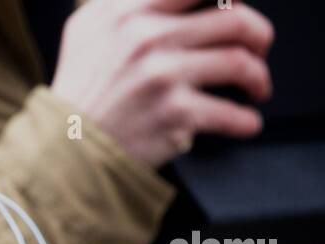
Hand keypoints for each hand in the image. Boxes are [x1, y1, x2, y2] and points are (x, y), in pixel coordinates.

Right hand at [51, 0, 273, 167]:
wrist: (65, 148)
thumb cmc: (80, 90)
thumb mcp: (87, 29)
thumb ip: (123, 3)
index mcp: (130, 12)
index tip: (238, 6)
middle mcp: (148, 38)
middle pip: (235, 20)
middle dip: (259, 35)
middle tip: (259, 48)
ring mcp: (163, 77)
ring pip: (241, 64)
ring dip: (259, 78)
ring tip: (256, 88)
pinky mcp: (175, 115)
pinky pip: (231, 114)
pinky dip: (246, 121)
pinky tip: (245, 123)